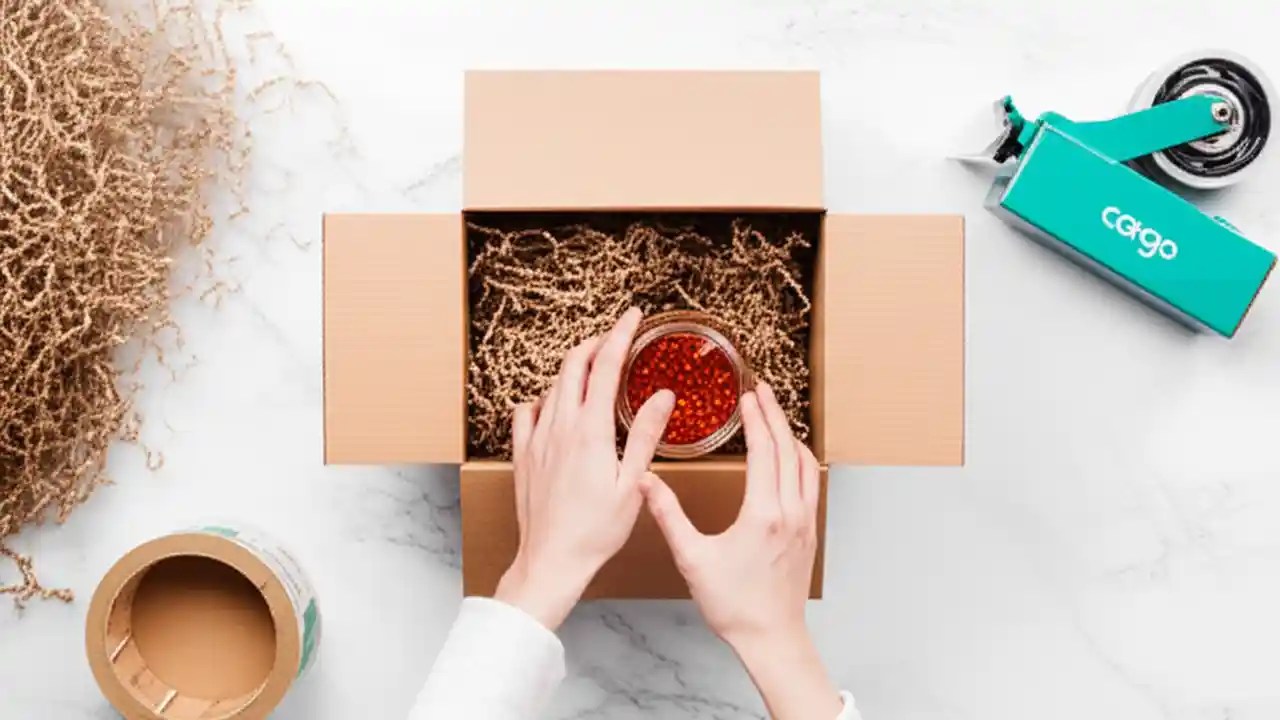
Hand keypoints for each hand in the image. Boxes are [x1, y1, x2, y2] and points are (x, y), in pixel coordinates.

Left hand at [495, 308, 674, 630]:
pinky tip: (551, 404)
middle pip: (574, 365)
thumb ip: (646, 435)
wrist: (551, 561)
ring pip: (553, 386)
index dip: (620, 335)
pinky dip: (544, 398)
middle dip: (595, 343)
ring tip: (592, 366)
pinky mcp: (522, 455)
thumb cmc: (596, 531)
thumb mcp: (632, 483)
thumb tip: (662, 396)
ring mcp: (537, 439)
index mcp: (591, 430)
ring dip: (573, 367)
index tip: (633, 317)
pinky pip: (528, 413)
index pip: (606, 365)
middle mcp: (559, 426)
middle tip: (615, 336)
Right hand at [642, 382, 841, 718]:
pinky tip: (790, 457)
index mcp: (763, 513)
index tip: (747, 396)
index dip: (756, 419)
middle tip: (760, 392)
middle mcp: (791, 512)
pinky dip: (800, 460)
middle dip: (774, 416)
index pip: (765, 451)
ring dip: (789, 436)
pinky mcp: (809, 533)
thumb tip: (645, 483)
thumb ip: (669, 516)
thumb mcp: (692, 559)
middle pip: (788, 450)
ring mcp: (805, 522)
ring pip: (805, 464)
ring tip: (773, 416)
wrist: (771, 639)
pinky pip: (810, 484)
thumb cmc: (733, 605)